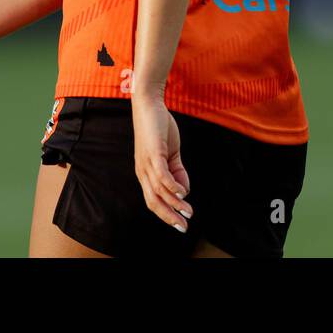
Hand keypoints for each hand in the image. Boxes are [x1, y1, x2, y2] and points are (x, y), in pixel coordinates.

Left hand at [131, 95, 193, 231]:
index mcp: (146, 173)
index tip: (180, 224)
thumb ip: (177, 171)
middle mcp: (143, 171)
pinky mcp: (153, 152)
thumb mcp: (170, 153)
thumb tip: (185, 190)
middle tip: (184, 227)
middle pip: (153, 201)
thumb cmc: (158, 128)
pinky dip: (172, 186)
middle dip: (169, 216)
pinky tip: (183, 192)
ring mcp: (147, 162)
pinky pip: (161, 174)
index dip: (166, 214)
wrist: (149, 105)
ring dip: (175, 203)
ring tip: (188, 211)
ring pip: (159, 190)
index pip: (153, 200)